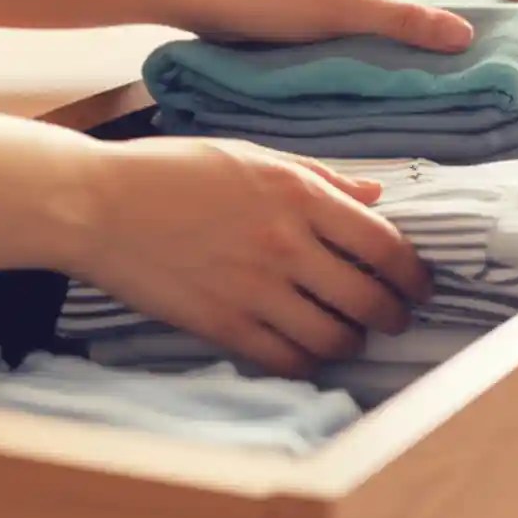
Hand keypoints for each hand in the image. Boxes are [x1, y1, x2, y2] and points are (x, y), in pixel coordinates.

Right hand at [71, 137, 431, 376]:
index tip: (421, 286)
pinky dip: (308, 362)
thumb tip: (376, 194)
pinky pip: (286, 359)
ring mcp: (253, 288)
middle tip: (394, 319)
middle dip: (394, 316)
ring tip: (350, 336)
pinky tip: (307, 352)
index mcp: (298, 195)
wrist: (95, 204)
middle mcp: (285, 243)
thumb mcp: (253, 156)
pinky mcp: (221, 323)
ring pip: (333, 337)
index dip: (414, 274)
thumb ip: (321, 177)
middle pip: (369, 299)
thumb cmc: (173, 171)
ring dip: (352, 342)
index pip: (384, 245)